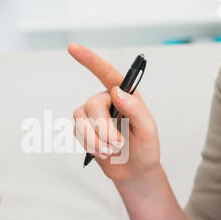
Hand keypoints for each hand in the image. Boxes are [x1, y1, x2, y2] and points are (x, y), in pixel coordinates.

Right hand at [68, 43, 160, 183]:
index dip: (89, 59)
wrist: (134, 171)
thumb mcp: (147, 129)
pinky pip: (77, 133)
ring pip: (81, 122)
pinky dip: (90, 146)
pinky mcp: (84, 129)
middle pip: (92, 106)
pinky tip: (103, 152)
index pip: (105, 73)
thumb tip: (116, 91)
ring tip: (112, 150)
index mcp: (125, 95)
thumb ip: (135, 109)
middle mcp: (106, 100)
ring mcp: (93, 115)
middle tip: (119, 144)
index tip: (72, 47)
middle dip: (103, 130)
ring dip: (96, 141)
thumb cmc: (145, 148)